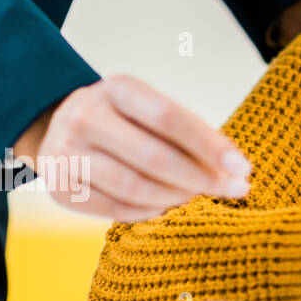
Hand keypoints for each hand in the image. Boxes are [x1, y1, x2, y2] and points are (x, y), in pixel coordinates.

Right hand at [10, 76, 250, 221]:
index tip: (242, 166)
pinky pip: (113, 208)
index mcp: (117, 88)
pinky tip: (168, 207)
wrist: (60, 127)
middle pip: (153, 156)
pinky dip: (148, 211)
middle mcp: (86, 116)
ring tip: (201, 198)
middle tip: (234, 190)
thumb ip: (186, 131)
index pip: (170, 118)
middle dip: (201, 178)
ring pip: (133, 186)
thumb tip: (232, 168)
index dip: (210, 145)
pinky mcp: (58, 187)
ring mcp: (65, 152)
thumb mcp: (150, 107)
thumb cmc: (127, 119)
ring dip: (177, 197)